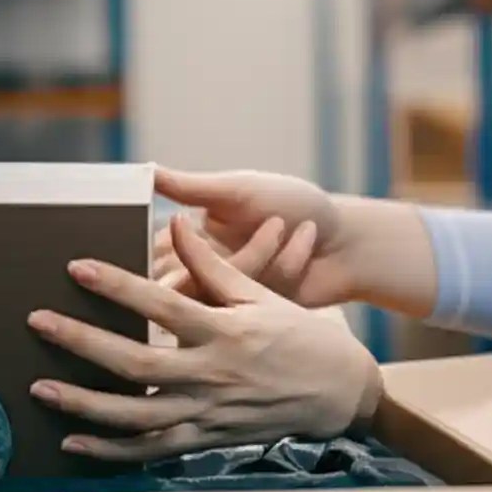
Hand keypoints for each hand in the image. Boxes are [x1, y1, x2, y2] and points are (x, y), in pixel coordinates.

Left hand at [27, 214, 382, 461]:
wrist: (341, 394)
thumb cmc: (301, 337)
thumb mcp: (261, 294)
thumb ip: (212, 264)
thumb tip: (176, 225)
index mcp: (225, 330)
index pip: (161, 304)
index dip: (117, 285)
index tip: (77, 267)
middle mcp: (212, 374)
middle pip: (135, 361)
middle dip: (81, 341)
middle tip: (37, 321)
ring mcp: (207, 412)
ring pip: (134, 415)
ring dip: (84, 403)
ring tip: (40, 387)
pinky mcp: (206, 439)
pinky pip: (150, 449)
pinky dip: (111, 451)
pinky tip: (73, 441)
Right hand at [153, 167, 352, 306]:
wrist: (346, 238)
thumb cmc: (293, 203)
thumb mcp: (239, 189)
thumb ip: (190, 188)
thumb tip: (145, 171)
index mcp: (192, 241)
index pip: (158, 253)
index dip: (168, 246)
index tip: (177, 233)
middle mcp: (205, 273)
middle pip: (184, 281)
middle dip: (220, 257)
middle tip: (256, 231)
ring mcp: (231, 301)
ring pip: (220, 292)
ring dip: (261, 252)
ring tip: (285, 225)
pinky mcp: (257, 320)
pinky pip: (256, 300)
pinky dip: (286, 263)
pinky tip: (306, 240)